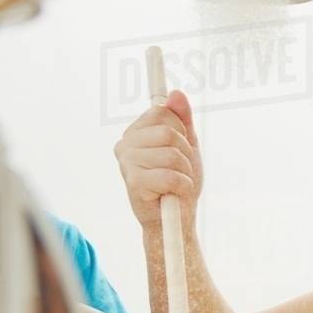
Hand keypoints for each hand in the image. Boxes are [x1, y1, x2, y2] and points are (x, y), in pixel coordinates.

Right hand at [113, 90, 202, 231]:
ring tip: (176, 182)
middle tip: (180, 170)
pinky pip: (170, 175)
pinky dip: (182, 185)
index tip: (180, 148)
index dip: (181, 131)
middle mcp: (125, 144)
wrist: (175, 218)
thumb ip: (182, 119)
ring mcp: (126, 163)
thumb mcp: (187, 145)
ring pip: (171, 154)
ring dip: (185, 171)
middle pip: (168, 132)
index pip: (162, 112)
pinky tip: (174, 193)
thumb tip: (176, 94)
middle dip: (185, 153)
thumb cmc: (179, 181)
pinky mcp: (133, 182)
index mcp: (136, 132)